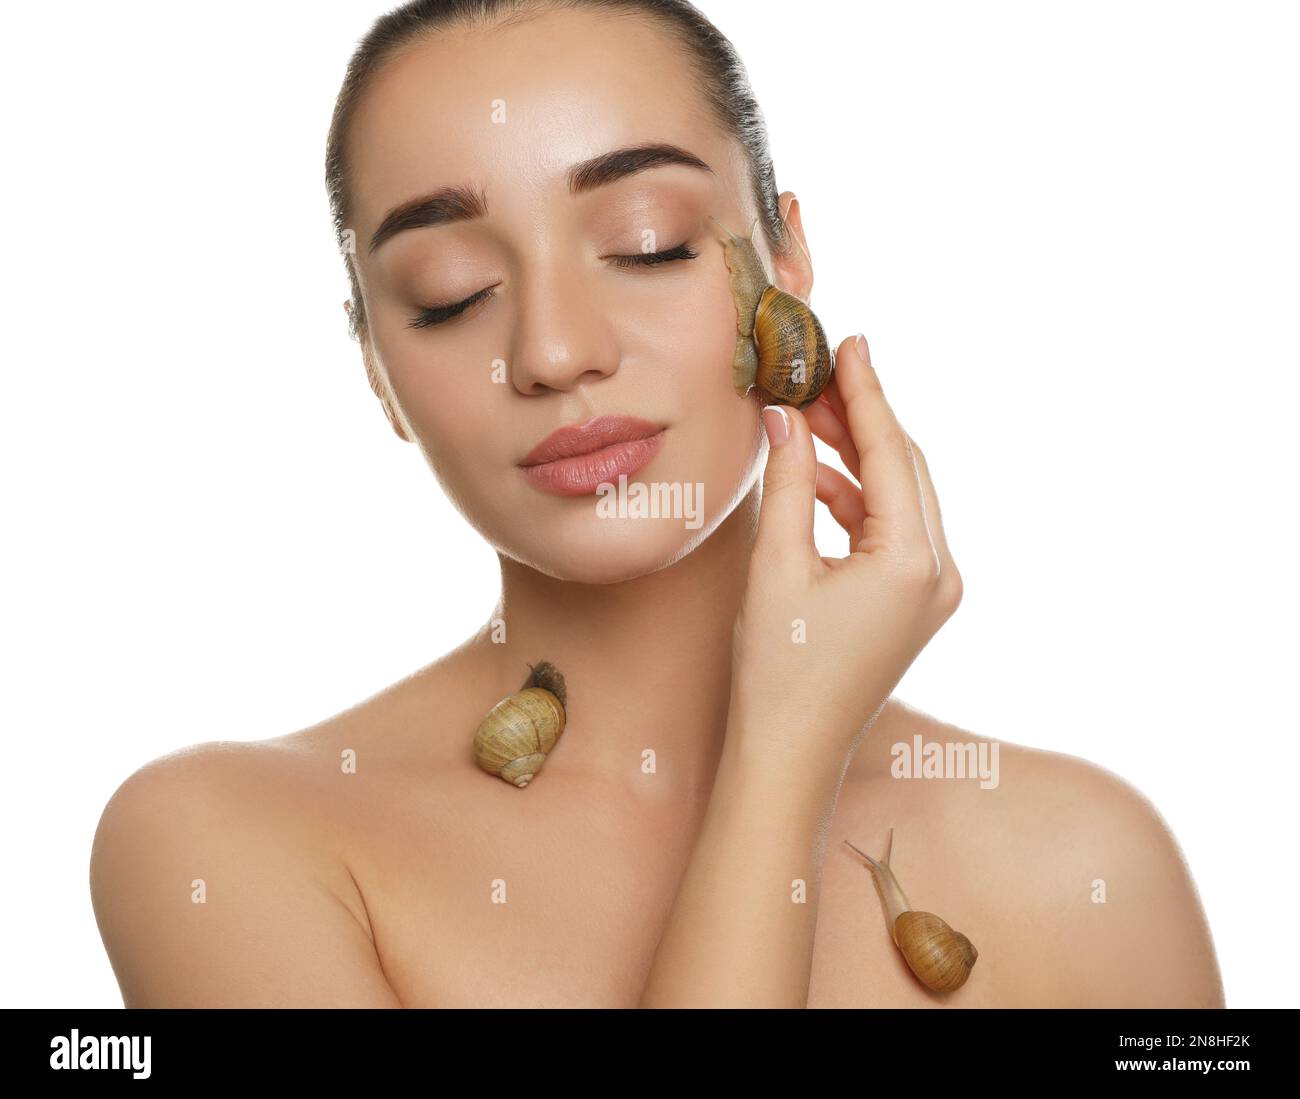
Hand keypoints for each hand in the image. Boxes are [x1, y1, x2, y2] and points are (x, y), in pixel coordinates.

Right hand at [726, 333, 961, 774]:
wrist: (791, 755)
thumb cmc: (780, 671)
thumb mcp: (777, 565)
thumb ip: (789, 482)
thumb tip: (788, 416)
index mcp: (915, 560)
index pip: (892, 452)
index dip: (867, 393)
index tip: (851, 341)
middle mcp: (940, 572)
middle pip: (904, 469)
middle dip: (861, 418)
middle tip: (817, 371)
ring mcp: (933, 591)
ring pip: (899, 497)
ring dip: (856, 458)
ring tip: (807, 417)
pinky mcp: (915, 604)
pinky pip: (892, 530)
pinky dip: (856, 500)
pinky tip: (816, 479)